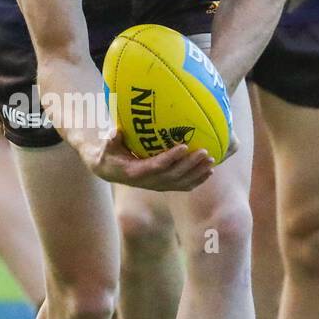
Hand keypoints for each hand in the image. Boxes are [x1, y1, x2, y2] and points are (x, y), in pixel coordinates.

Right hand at [88, 130, 214, 190]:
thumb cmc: (109, 154)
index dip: (171, 158)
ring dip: (198, 172)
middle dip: (191, 165)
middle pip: (174, 175)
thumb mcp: (107, 147)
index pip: (157, 166)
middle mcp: (149, 182)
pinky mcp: (163, 187)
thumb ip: (111, 140)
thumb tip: (116, 131)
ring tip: (211, 160)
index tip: (184, 146)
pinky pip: (183, 186)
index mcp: (136, 172)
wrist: (109, 171)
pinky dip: (197, 180)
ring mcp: (157, 186)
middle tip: (205, 152)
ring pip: (181, 182)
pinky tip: (209, 172)